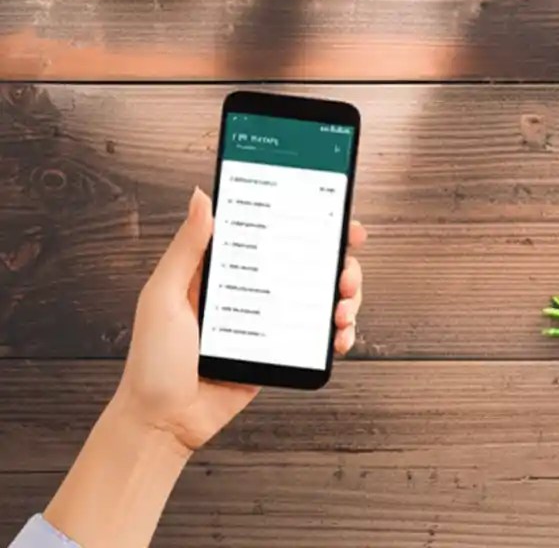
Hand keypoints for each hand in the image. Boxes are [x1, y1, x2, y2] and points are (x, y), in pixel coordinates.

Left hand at [113, 187, 367, 452]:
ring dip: (345, 298)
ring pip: (321, 298)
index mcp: (224, 270)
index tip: (335, 213)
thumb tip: (202, 198)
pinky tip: (339, 336)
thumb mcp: (164, 296)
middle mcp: (252, 291)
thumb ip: (187, 247)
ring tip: (342, 310)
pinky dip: (338, 334)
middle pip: (309, 263)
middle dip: (340, 262)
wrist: (164, 421)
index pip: (272, 233)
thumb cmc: (152, 361)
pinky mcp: (280, 351)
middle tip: (346, 272)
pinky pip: (317, 337)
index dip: (307, 219)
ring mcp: (269, 322)